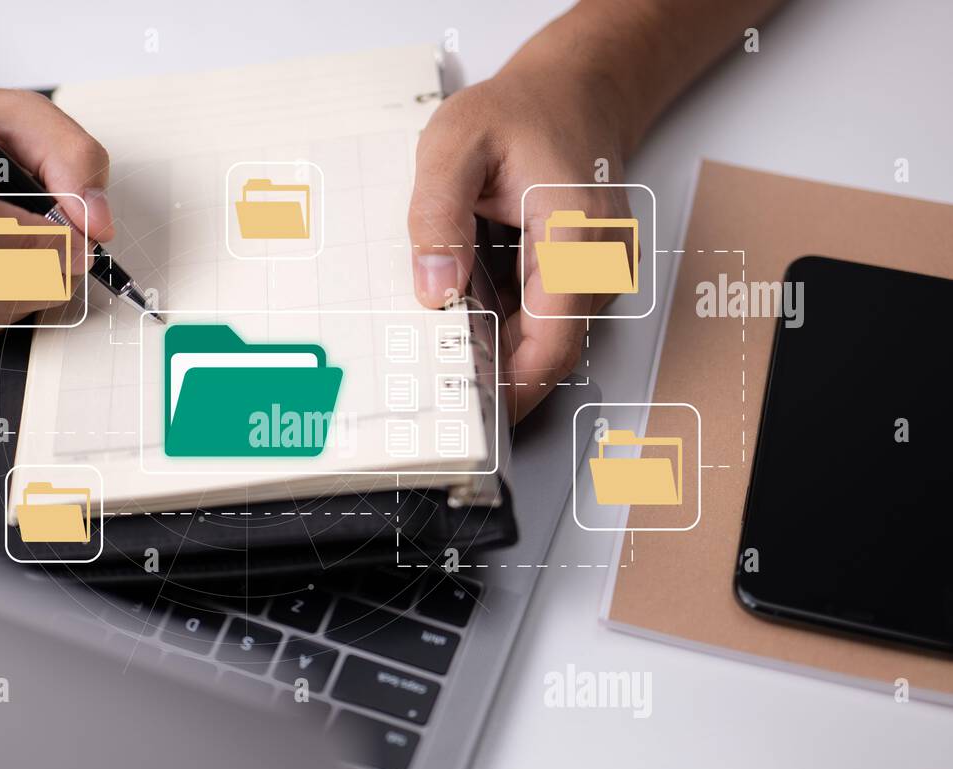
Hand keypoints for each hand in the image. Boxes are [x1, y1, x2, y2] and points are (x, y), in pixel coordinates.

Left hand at [408, 59, 632, 421]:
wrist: (573, 87)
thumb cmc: (521, 110)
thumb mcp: (455, 144)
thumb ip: (438, 214)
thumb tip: (434, 290)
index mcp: (577, 239)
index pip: (551, 343)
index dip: (511, 390)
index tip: (468, 416)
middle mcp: (600, 266)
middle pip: (547, 352)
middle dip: (492, 377)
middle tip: (433, 391)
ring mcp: (596, 276)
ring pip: (542, 339)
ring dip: (493, 350)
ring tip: (439, 349)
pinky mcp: (580, 279)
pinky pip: (540, 319)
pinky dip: (501, 324)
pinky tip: (463, 313)